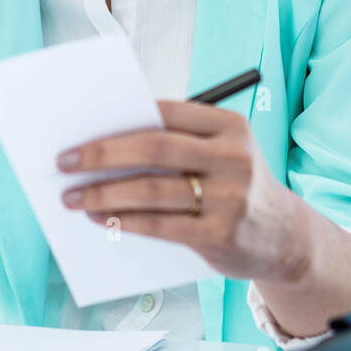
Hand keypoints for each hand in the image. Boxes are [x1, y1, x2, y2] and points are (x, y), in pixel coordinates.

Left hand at [56, 100, 308, 283]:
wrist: (286, 238)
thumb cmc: (235, 187)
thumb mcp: (221, 154)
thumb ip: (177, 143)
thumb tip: (103, 142)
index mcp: (229, 126)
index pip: (164, 112)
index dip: (117, 121)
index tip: (77, 132)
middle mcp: (233, 157)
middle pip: (154, 148)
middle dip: (102, 154)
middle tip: (64, 162)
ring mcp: (230, 197)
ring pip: (152, 189)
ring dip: (104, 193)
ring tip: (73, 198)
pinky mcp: (221, 234)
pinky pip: (161, 225)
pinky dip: (124, 221)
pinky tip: (101, 219)